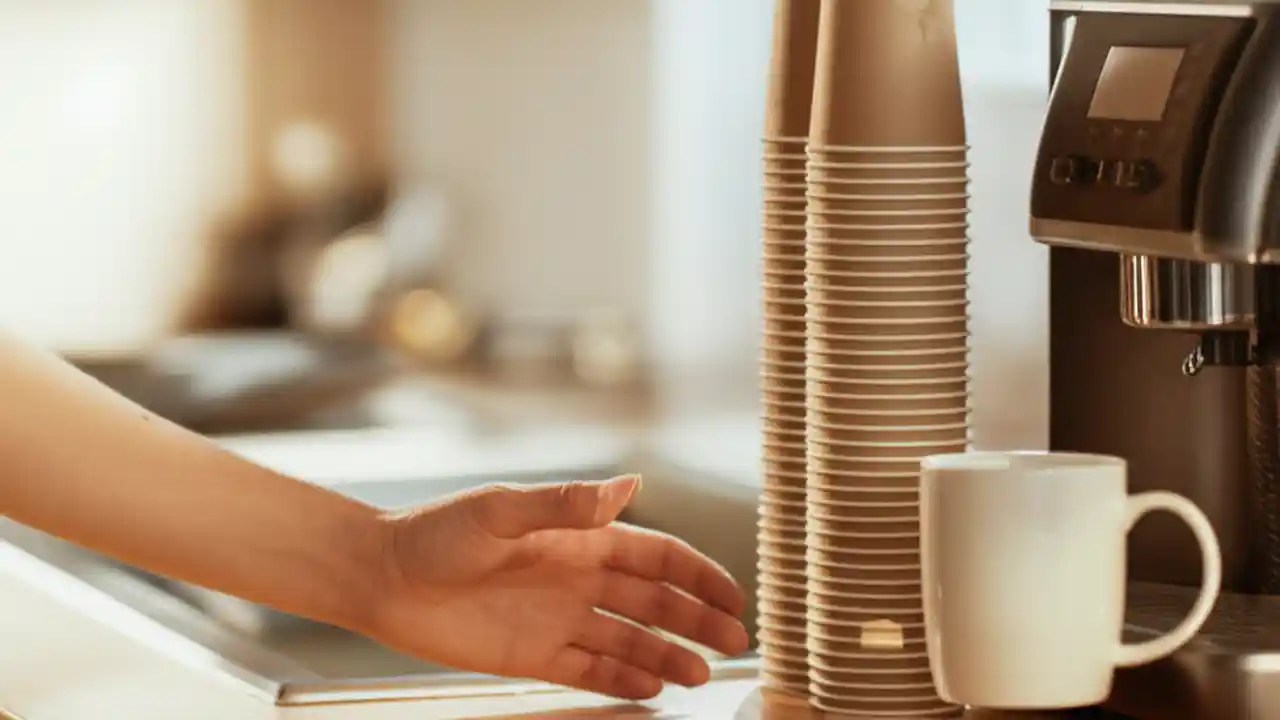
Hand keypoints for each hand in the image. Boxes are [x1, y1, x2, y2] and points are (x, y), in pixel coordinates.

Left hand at [369, 475, 749, 699]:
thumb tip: (630, 484)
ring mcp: (560, 619)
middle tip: (736, 640)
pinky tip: (652, 689)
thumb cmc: (436, 533)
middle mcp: (578, 579)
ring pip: (630, 640)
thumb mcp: (501, 511)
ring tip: (702, 674)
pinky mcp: (535, 655)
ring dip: (668, 655)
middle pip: (654, 602)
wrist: (384, 578)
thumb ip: (565, 504)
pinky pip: (591, 669)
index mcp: (579, 538)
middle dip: (697, 619)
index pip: (655, 556)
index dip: (697, 574)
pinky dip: (623, 679)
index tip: (732, 592)